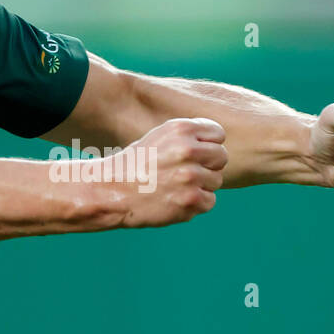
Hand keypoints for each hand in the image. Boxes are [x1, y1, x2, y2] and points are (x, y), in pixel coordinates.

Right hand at [112, 117, 227, 226]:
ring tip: (176, 187)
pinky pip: (209, 201)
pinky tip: (176, 200)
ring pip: (216, 181)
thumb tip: (220, 145)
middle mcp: (188, 150)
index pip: (218, 134)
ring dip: (201, 186)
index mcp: (181, 129)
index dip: (208, 145)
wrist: (112, 190)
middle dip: (209, 166)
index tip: (194, 154)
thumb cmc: (136, 164)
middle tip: (187, 173)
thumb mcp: (160, 137)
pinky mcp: (190, 200)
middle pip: (222, 157)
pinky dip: (196, 204)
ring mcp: (190, 176)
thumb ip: (190, 137)